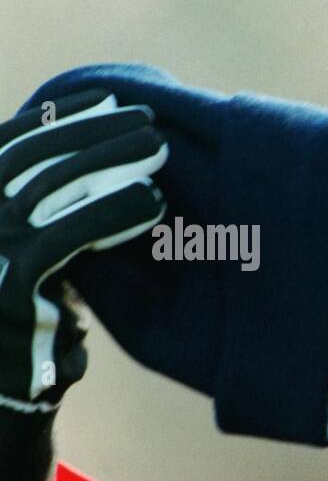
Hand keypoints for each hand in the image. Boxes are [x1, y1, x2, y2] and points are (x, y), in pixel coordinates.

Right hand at [0, 87, 168, 414]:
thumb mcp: (37, 247)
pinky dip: (112, 212)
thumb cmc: (35, 313)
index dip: (57, 116)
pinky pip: (69, 235)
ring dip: (111, 162)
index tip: (106, 95)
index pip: (7, 142)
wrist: (9, 385)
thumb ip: (51, 203)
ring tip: (158, 150)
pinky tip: (153, 202)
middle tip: (147, 119)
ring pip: (51, 187)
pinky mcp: (12, 282)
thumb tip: (96, 148)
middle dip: (93, 132)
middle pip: (33, 157)